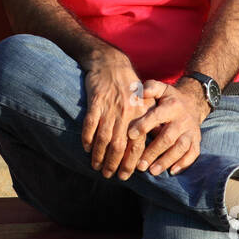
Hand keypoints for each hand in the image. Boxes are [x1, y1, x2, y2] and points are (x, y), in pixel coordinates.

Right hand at [80, 49, 151, 178]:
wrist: (110, 63)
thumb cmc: (128, 85)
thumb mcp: (145, 101)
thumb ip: (148, 122)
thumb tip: (151, 145)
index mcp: (140, 115)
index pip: (137, 145)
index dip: (131, 162)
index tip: (125, 175)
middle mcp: (126, 113)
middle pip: (119, 145)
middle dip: (113, 163)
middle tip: (108, 175)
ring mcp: (110, 107)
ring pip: (104, 138)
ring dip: (99, 155)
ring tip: (96, 166)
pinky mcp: (95, 101)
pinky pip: (90, 124)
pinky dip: (87, 138)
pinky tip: (86, 148)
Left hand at [119, 80, 209, 176]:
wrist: (193, 103)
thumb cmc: (169, 98)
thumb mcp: (161, 89)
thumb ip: (151, 88)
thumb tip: (140, 91)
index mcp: (172, 106)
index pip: (157, 116)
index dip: (144, 125)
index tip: (130, 135)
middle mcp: (183, 120)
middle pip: (168, 138)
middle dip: (153, 151)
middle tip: (139, 165)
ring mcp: (191, 132)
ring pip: (180, 148)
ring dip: (166, 160)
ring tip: (152, 171)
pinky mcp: (196, 141)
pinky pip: (193, 154)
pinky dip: (184, 163)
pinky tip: (171, 171)